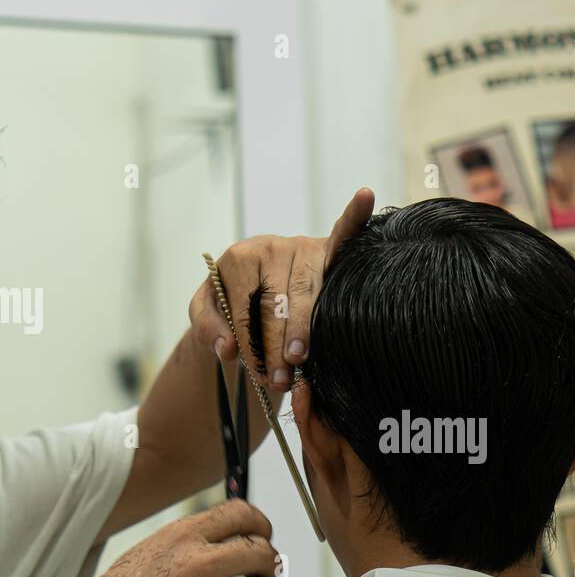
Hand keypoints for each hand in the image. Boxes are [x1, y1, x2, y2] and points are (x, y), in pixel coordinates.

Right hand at [64, 499, 280, 576]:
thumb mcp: (151, 551)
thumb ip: (192, 544)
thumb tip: (230, 542)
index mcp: (184, 538)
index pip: (241, 514)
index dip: (260, 524)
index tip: (264, 533)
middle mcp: (202, 565)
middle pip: (263, 553)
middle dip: (269, 564)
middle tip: (265, 573)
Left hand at [188, 187, 374, 390]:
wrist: (252, 286)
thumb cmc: (230, 301)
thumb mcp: (207, 315)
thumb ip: (207, 329)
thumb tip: (227, 349)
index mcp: (238, 258)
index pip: (247, 306)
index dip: (251, 342)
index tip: (258, 373)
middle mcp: (272, 246)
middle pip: (278, 302)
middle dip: (277, 345)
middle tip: (279, 379)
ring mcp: (303, 246)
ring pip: (308, 291)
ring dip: (304, 328)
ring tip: (300, 360)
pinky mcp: (327, 250)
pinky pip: (343, 234)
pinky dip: (355, 216)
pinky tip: (365, 198)